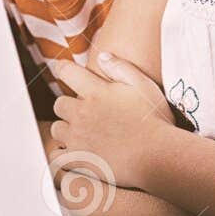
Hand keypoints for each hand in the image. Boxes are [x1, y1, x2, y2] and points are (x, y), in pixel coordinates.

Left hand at [49, 53, 172, 189]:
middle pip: (60, 104)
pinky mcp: (78, 160)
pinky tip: (75, 152)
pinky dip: (62, 153)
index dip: (64, 69)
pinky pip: (56, 155)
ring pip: (56, 129)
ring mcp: (77, 138)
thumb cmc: (155, 121)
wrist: (158, 156)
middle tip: (85, 113)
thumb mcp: (144, 86)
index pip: (67, 72)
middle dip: (70, 106)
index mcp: (95, 92)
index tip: (65, 71)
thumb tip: (102, 56)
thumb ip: (121, 68)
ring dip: (66, 129)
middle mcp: (82, 113)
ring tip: (82, 134)